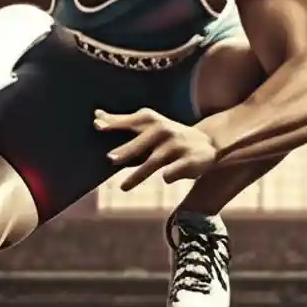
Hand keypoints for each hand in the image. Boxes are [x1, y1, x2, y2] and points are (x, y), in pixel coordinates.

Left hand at [95, 108, 218, 189]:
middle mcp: (164, 131)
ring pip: (155, 161)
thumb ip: (126, 125)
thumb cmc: (170, 138)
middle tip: (110, 159)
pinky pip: (173, 172)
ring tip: (123, 187)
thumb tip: (97, 119)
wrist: (209, 143)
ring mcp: (177, 145)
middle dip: (126, 150)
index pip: (130, 122)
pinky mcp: (190, 160)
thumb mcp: (151, 127)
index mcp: (152, 121)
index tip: (96, 125)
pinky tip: (165, 178)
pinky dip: (168, 176)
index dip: (114, 123)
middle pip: (141, 143)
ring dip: (138, 175)